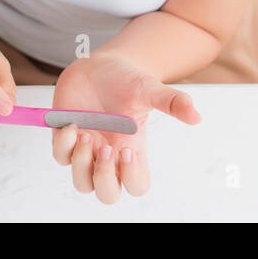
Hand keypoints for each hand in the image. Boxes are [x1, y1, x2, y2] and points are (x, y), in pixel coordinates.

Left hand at [50, 51, 200, 203]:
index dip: (131, 177)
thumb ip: (172, 101)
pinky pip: (60, 156)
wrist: (101, 64)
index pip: (136, 185)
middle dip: (104, 179)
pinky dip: (63, 145)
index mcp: (131, 149)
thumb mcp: (150, 88)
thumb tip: (197, 116)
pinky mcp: (66, 136)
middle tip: (107, 149)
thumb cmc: (128, 80)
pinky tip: (72, 123)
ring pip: (81, 183)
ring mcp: (86, 148)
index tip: (126, 149)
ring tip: (86, 135)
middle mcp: (109, 155)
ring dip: (81, 164)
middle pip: (107, 194)